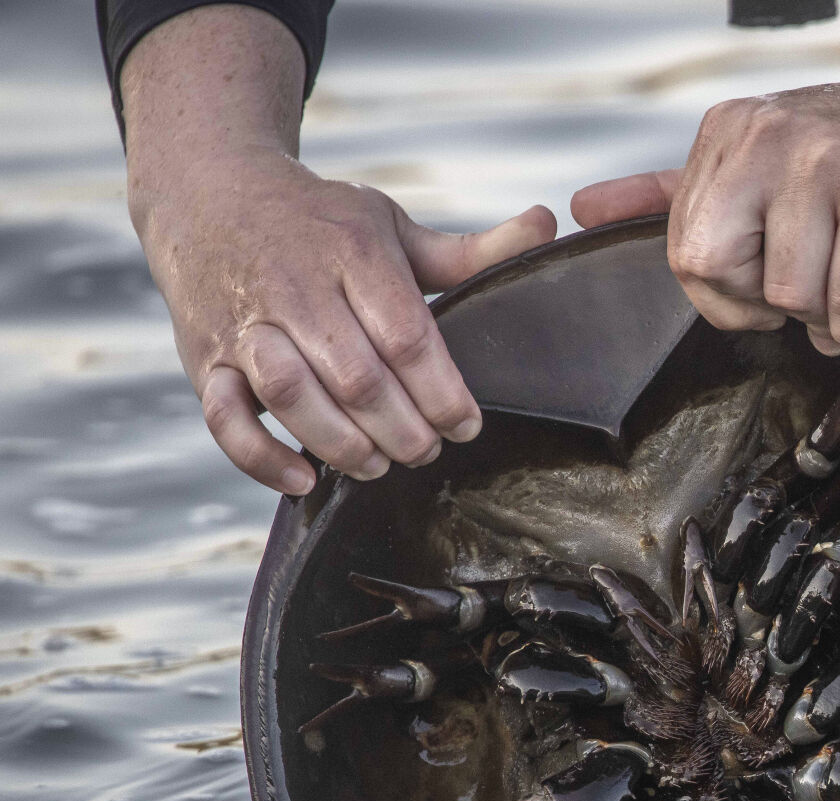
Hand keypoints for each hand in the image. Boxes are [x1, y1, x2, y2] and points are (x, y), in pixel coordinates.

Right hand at [132, 148, 554, 493]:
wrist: (210, 193)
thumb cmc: (319, 222)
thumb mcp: (390, 226)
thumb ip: (468, 250)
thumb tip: (547, 226)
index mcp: (352, 252)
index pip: (405, 334)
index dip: (442, 391)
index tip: (467, 425)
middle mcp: (295, 287)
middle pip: (356, 376)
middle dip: (402, 429)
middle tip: (427, 450)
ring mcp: (245, 324)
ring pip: (292, 396)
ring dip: (343, 444)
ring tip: (378, 464)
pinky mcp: (204, 356)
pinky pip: (223, 418)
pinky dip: (261, 457)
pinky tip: (305, 479)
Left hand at [570, 61, 839, 355]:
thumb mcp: (770, 158)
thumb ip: (677, 191)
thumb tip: (581, 209)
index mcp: (730, 132)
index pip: (682, 251)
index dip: (725, 291)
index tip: (768, 278)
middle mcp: (766, 139)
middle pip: (713, 273)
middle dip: (759, 306)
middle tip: (804, 289)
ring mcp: (822, 164)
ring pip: (787, 298)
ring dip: (826, 314)